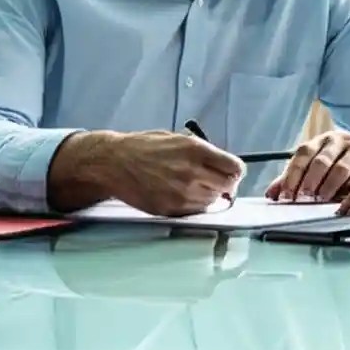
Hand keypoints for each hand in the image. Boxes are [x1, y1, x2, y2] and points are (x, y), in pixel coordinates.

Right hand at [73, 130, 244, 216]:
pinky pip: (195, 211)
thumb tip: (223, 166)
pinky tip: (181, 194)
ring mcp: (181, 193)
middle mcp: (192, 172)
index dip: (235, 172)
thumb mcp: (178, 139)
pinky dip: (194, 205)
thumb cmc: (144, 148)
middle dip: (225, 185)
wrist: (114, 163)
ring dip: (209, 195)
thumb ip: (203, 153)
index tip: (232, 174)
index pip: (235, 168)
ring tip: (192, 185)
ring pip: (212, 201)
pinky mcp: (171, 208)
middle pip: (227, 186)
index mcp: (196, 150)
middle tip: (216, 183)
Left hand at [265, 131, 349, 202]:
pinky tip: (345, 202)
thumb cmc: (341, 161)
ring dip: (330, 187)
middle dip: (310, 182)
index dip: (293, 176)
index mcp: (321, 140)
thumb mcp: (317, 163)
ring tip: (322, 201)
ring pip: (342, 168)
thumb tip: (270, 195)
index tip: (286, 196)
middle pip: (321, 161)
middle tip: (303, 200)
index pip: (303, 154)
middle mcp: (339, 140)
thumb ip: (294, 178)